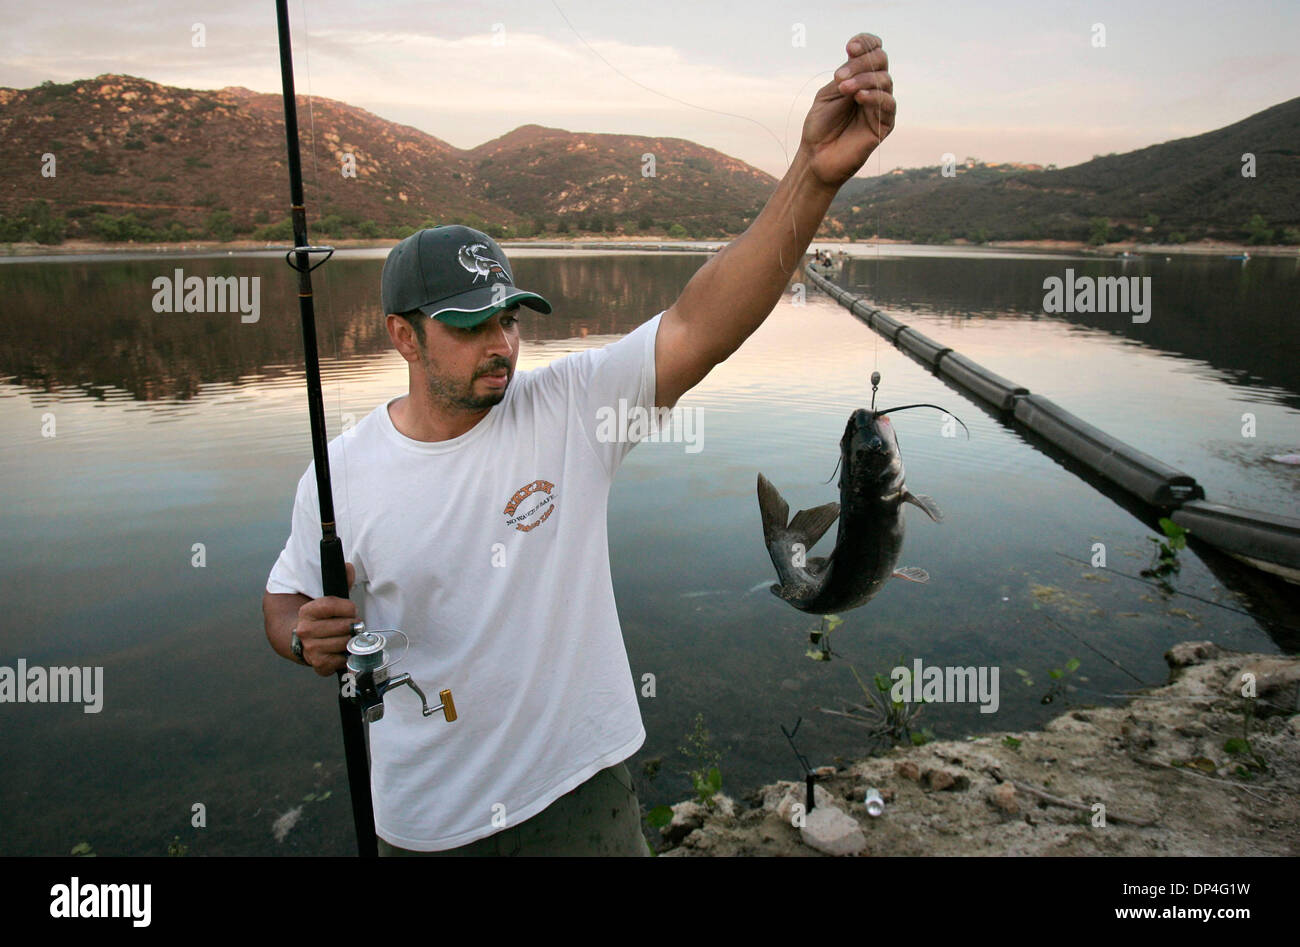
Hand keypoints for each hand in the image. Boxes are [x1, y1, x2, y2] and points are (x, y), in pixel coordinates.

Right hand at [295, 562, 355, 676]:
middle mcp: (305, 630)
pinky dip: (346, 656)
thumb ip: (341, 582)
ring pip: (345, 643)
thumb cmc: (320, 619)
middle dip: (353, 625)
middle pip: (344, 626)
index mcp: (307, 611)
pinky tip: (341, 650)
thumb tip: (349, 567)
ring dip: (351, 640)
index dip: (348, 607)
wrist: (299, 640)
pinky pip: (342, 660)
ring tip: (347, 637)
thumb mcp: (327, 599)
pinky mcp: (318, 664)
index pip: (334, 605)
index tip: (350, 609)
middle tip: (352, 625)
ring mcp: (310, 648)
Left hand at [801, 33, 895, 190]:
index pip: (872, 51)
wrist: (816, 157)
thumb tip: (860, 63)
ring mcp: (880, 106)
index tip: (850, 47)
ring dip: (863, 79)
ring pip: (884, 80)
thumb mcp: (829, 95)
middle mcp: (872, 88)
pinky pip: (887, 104)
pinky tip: (859, 97)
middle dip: (861, 62)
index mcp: (858, 77)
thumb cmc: (819, 127)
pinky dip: (874, 96)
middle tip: (840, 76)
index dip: (866, 44)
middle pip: (880, 61)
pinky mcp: (884, 125)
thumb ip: (846, 78)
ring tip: (843, 88)